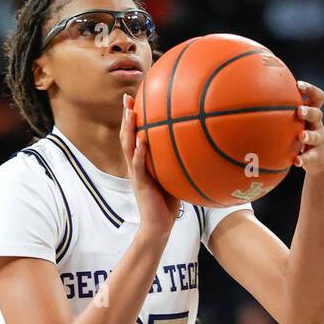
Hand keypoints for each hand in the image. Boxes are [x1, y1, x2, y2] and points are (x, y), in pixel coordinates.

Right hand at [121, 93, 180, 238]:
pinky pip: (138, 166)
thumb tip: (197, 144)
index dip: (133, 117)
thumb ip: (177, 160)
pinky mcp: (141, 184)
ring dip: (128, 129)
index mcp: (141, 162)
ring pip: (128, 147)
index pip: (134, 135)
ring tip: (130, 112)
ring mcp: (136, 174)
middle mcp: (136, 165)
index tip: (135, 98)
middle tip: (127, 97)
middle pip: (126, 135)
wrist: (159, 226)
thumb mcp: (173, 176)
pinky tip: (142, 141)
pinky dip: (139, 153)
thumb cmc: (167, 202)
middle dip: (126, 116)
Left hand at [293, 81, 323, 177]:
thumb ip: (284, 112)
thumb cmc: (303, 135)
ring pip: (316, 136)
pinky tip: (296, 161)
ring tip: (301, 136)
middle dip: (309, 111)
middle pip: (318, 114)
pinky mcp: (316, 156)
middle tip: (299, 111)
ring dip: (309, 135)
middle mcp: (316, 125)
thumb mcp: (298, 123)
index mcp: (312, 114)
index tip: (298, 84)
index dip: (310, 89)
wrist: (322, 159)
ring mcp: (318, 141)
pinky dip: (304, 159)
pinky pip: (310, 157)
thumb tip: (257, 100)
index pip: (317, 97)